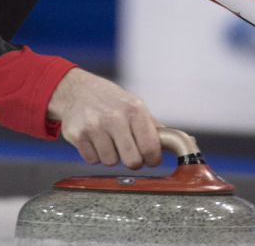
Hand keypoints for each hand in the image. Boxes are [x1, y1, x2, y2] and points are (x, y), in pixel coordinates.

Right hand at [46, 68, 163, 168]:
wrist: (75, 90)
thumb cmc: (110, 100)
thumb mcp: (134, 105)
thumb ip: (153, 126)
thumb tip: (179, 143)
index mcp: (134, 108)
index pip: (150, 147)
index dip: (153, 159)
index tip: (150, 159)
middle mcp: (114, 116)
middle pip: (132, 161)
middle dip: (133, 161)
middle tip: (129, 153)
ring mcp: (94, 126)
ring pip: (111, 162)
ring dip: (112, 156)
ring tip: (108, 140)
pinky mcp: (78, 135)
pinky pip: (92, 161)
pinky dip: (95, 155)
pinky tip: (94, 140)